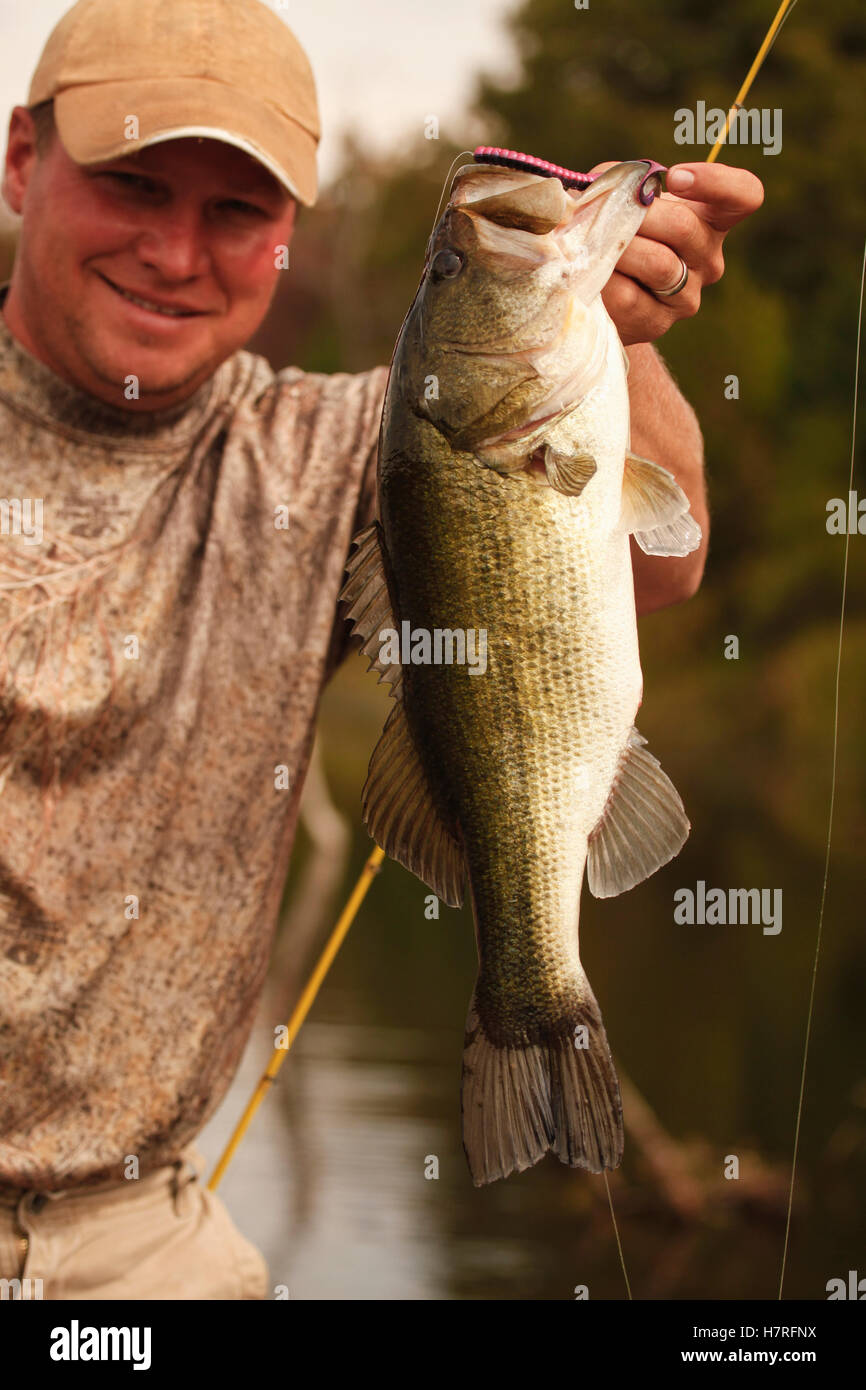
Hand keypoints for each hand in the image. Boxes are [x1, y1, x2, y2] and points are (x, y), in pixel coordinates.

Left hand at [586, 160, 764, 345]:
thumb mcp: (628, 199)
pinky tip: (587, 270)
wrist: (607, 296)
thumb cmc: (621, 233)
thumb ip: (621, 182)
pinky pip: (630, 297)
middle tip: (609, 209)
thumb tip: (601, 182)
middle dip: (640, 213)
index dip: (716, 182)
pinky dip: (603, 278)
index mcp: (712, 220)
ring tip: (592, 239)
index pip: (744, 195)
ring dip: (620, 246)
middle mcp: (709, 260)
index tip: (676, 177)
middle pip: (685, 227)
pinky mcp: (657, 323)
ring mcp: (687, 297)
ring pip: (659, 264)